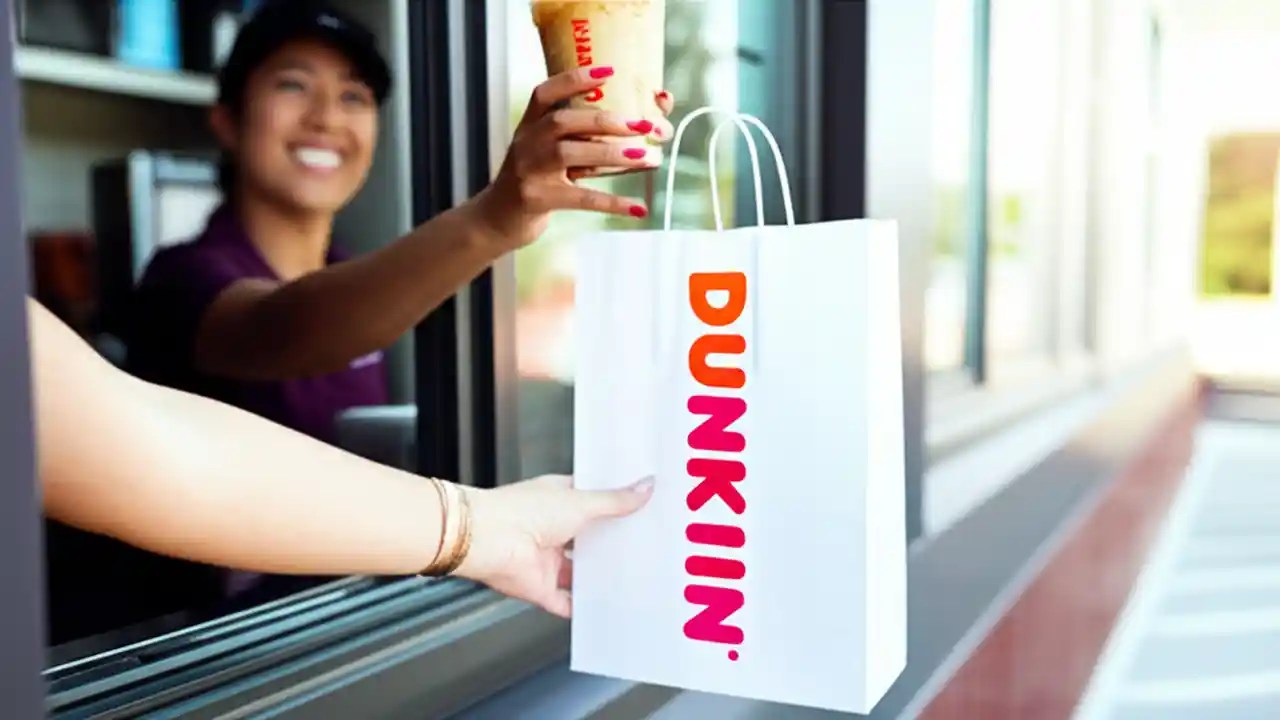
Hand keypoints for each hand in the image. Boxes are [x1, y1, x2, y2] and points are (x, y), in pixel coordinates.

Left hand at [454, 474, 653, 617]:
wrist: (487, 540)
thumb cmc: (521, 511)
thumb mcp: (581, 502)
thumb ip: (615, 501)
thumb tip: (645, 488)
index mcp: (559, 500)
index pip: (593, 502)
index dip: (616, 506)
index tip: (642, 509)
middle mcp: (552, 530)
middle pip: (588, 539)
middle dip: (612, 542)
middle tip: (644, 545)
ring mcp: (547, 560)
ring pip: (579, 571)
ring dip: (599, 576)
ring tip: (632, 578)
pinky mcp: (541, 587)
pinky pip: (565, 601)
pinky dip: (581, 608)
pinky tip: (603, 609)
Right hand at [469, 66, 675, 248]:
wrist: (496, 221)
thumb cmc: (534, 185)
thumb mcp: (548, 156)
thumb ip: (581, 143)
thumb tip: (635, 135)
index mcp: (529, 127)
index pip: (546, 94)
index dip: (575, 80)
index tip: (609, 73)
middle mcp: (527, 144)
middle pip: (563, 121)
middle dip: (605, 120)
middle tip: (642, 125)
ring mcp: (529, 172)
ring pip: (571, 154)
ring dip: (613, 154)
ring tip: (647, 157)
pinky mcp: (538, 200)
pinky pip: (581, 198)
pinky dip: (612, 202)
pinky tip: (638, 207)